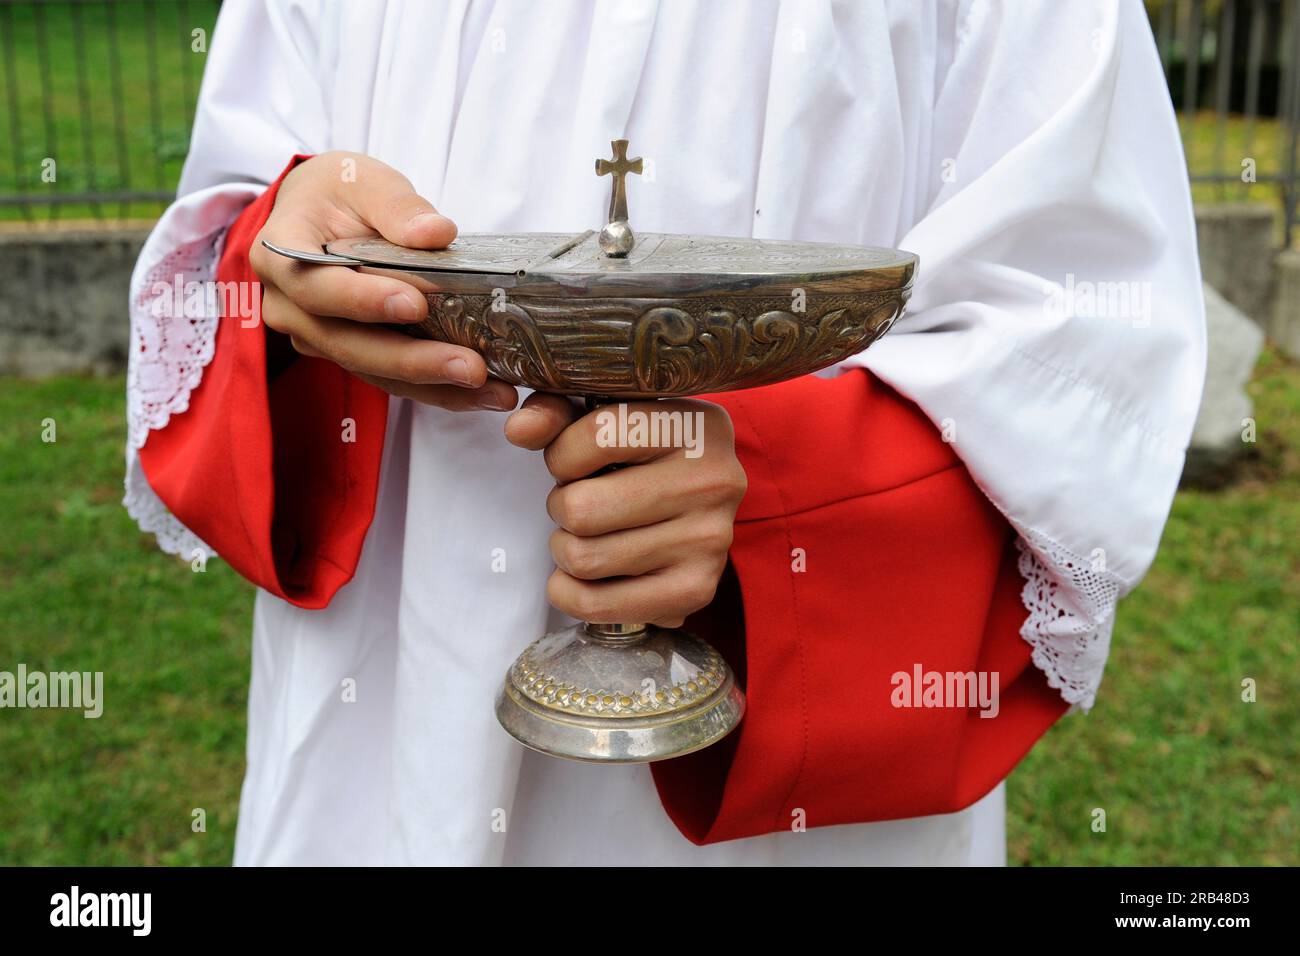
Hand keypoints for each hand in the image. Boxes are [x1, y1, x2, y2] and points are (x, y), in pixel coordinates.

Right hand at [249, 151, 516, 411]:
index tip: (414, 304)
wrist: (321, 212)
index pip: (315, 284)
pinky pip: (391, 380)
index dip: (362, 299)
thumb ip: (397, 206)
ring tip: (492, 390)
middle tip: (471, 367)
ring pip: (373, 371)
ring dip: (435, 386)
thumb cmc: (339, 191)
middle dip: (413, 360)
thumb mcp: (364, 179)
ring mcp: (317, 336)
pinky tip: (483, 393)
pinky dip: (439, 390)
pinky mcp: (350, 354)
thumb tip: (437, 233)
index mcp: (280, 252)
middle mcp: (289, 306)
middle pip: (347, 343)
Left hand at [505, 394, 747, 625]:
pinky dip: (569, 593)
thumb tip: (519, 429)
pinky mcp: (696, 589)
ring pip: (584, 558)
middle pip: (581, 509)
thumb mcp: (612, 419)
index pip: (595, 439)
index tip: (575, 463)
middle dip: (562, 508)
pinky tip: (581, 576)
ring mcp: (708, 539)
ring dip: (566, 549)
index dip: (562, 456)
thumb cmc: (648, 457)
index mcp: (694, 425)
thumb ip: (558, 414)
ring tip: (587, 536)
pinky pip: (597, 604)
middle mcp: (712, 481)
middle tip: (579, 506)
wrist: (702, 508)